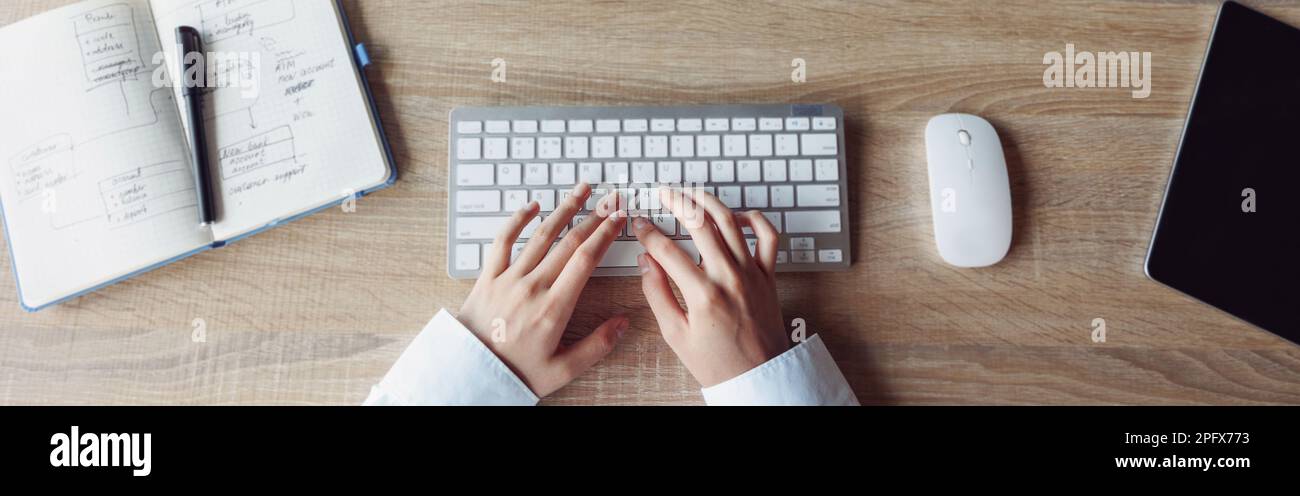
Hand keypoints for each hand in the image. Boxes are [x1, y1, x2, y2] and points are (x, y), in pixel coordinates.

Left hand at [457, 183, 628, 396]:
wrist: (470, 374)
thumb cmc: (517, 374)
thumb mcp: (563, 370)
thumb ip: (597, 346)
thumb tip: (624, 322)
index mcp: (554, 308)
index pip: (586, 260)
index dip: (605, 235)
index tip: (619, 219)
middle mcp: (533, 287)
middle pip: (568, 242)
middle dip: (593, 218)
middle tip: (611, 200)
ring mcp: (508, 279)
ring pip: (540, 236)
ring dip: (563, 210)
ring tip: (581, 191)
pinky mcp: (488, 278)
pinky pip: (503, 241)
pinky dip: (517, 220)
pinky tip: (532, 205)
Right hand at [631, 188, 790, 386]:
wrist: (758, 377)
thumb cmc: (717, 363)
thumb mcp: (675, 335)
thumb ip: (657, 295)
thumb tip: (645, 263)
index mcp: (703, 295)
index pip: (667, 250)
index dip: (648, 232)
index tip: (639, 224)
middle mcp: (729, 278)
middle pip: (700, 225)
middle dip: (677, 203)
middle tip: (663, 194)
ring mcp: (752, 274)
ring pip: (731, 222)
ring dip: (709, 201)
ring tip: (692, 193)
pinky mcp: (769, 275)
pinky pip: (768, 237)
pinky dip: (754, 219)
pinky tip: (735, 215)